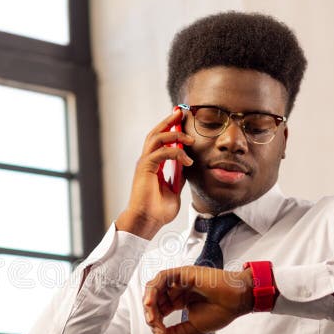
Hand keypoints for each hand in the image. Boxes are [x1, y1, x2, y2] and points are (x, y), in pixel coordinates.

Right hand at [116, 108, 194, 239]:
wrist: (147, 222)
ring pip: (156, 138)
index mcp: (152, 165)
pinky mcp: (145, 168)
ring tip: (188, 137)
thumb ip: (179, 177)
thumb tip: (187, 167)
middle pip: (156, 133)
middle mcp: (146, 161)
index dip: (170, 128)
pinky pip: (161, 153)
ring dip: (173, 133)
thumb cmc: (158, 211)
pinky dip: (175, 153)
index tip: (181, 119)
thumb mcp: (174, 191)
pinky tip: (186, 159)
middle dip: (169, 121)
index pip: (160, 141)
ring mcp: (144, 163)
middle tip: (181, 112)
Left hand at [143, 266, 254, 333]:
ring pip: (154, 288)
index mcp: (179, 300)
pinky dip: (153, 290)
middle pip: (154, 300)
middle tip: (156, 328)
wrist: (237, 301)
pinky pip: (161, 278)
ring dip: (149, 304)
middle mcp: (177, 289)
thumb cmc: (221, 311)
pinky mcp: (182, 273)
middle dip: (151, 315)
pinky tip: (151, 303)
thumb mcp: (192, 327)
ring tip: (152, 318)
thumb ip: (174, 333)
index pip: (159, 310)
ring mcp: (179, 280)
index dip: (156, 323)